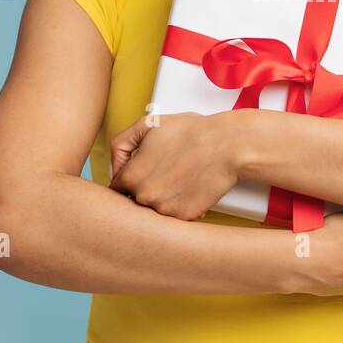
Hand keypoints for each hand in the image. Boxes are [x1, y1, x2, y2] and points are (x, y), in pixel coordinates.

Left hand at [109, 111, 239, 220]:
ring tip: (179, 180)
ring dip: (162, 199)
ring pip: (154, 211)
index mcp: (132, 176)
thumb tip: (114, 168)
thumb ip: (121, 145)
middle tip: (162, 176)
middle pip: (134, 202)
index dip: (126, 180)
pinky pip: (175, 217)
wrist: (227, 145)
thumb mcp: (148, 124)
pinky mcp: (185, 217)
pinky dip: (180, 207)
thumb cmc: (191, 132)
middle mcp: (144, 197)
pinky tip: (189, 189)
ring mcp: (165, 210)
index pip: (116, 189)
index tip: (139, 175)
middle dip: (144, 191)